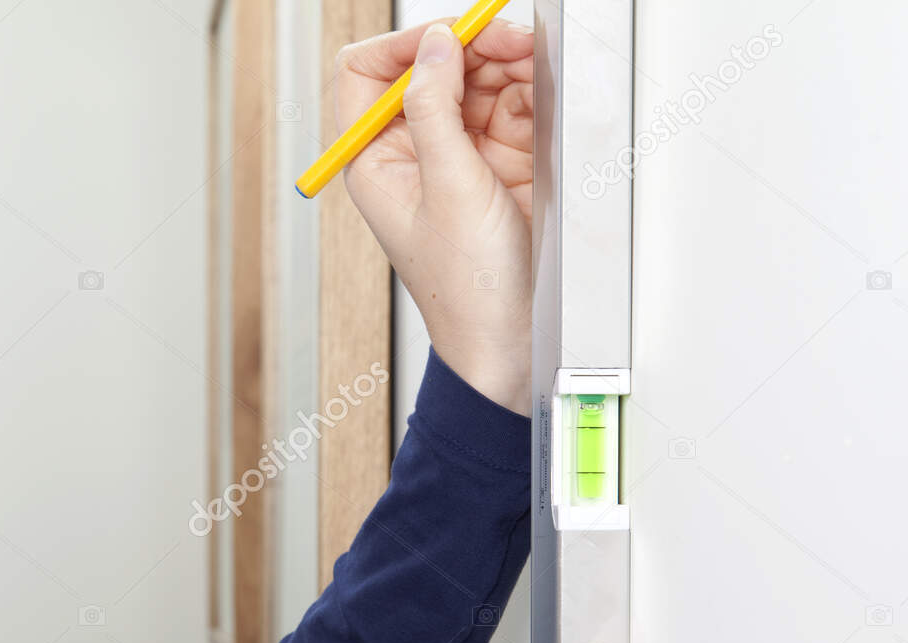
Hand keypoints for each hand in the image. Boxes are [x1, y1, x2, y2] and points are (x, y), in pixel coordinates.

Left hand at [334, 18, 534, 413]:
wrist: (513, 340)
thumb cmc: (467, 290)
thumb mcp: (448, 188)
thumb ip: (435, 109)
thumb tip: (432, 46)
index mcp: (374, 161)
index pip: (365, 75)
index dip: (401, 46)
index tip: (445, 37)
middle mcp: (412, 153)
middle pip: (431, 69)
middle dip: (470, 48)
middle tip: (509, 40)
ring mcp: (458, 156)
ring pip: (477, 80)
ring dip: (506, 63)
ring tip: (533, 61)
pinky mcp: (501, 163)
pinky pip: (512, 106)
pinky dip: (529, 89)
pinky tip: (543, 87)